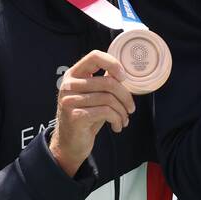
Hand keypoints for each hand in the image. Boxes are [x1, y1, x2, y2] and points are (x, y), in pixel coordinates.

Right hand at [49, 50, 135, 175]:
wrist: (70, 143)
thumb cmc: (85, 117)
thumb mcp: (94, 96)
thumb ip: (104, 82)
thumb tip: (123, 71)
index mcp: (74, 75)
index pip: (94, 56)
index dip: (113, 63)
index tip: (124, 77)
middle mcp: (69, 85)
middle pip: (107, 82)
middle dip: (125, 96)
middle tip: (131, 108)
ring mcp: (70, 100)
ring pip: (109, 99)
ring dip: (122, 112)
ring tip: (124, 119)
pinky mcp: (76, 116)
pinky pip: (106, 112)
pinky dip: (117, 119)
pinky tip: (117, 126)